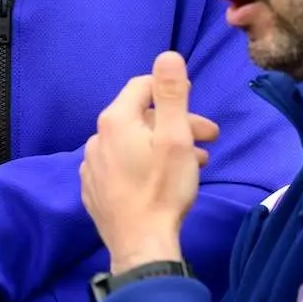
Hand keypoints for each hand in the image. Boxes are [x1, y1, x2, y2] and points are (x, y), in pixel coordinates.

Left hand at [79, 51, 219, 271]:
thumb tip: (167, 55)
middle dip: (176, 123)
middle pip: (140, 118)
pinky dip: (143, 166)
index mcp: (115, 120)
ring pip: (133, 144)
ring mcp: (92, 167)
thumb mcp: (175, 137)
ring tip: (194, 163)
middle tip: (209, 139)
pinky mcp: (94, 191)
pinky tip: (162, 180)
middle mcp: (96, 138)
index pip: (142, 86)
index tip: (195, 103)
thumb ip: (171, 94)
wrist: (141, 246)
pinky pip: (121, 167)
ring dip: (163, 146)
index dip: (171, 90)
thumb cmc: (163, 189)